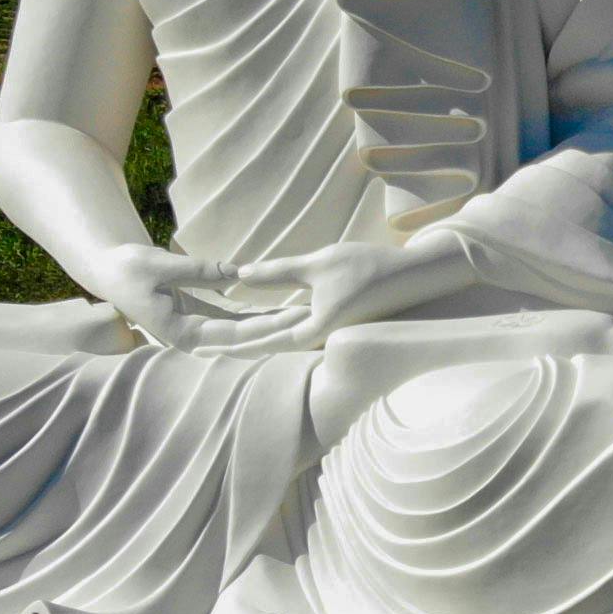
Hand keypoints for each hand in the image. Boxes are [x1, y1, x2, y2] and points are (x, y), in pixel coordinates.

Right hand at [91, 243, 298, 355]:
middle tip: (310, 320)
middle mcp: (191, 339)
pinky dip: (257, 318)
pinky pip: (234, 322)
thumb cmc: (128, 267)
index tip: (292, 320)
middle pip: (243, 340)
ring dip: (270, 327)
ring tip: (304, 317)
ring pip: (241, 334)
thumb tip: (236, 273)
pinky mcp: (199, 320)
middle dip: (276, 332)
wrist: (109, 269)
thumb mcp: (161, 265)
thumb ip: (198, 271)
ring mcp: (196, 332)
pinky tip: (282, 312)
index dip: (265, 328)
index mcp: (181, 333)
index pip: (233, 335)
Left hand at [208, 234, 478, 351]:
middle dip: (230, 346)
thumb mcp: (319, 264)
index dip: (226, 343)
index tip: (197, 348)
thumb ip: (278, 272)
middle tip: (196, 349)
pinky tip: (258, 327)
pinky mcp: (332, 322)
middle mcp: (317, 338)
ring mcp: (325, 332)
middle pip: (264, 344)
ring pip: (278, 338)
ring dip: (249, 339)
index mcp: (312, 331)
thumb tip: (238, 277)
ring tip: (219, 341)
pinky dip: (271, 328)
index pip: (259, 341)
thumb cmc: (369, 268)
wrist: (416, 276)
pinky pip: (292, 329)